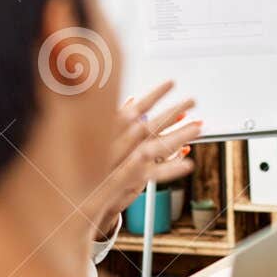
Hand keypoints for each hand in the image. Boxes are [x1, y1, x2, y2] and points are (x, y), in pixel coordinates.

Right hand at [84, 81, 203, 239]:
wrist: (77, 194)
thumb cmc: (91, 166)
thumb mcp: (99, 137)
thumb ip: (118, 120)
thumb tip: (134, 104)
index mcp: (115, 129)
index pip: (139, 107)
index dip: (156, 94)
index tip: (171, 83)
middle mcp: (123, 142)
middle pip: (154, 123)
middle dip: (175, 111)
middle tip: (193, 101)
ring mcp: (129, 159)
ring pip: (160, 144)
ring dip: (180, 135)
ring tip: (199, 126)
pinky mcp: (133, 179)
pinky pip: (157, 172)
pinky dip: (172, 167)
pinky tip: (188, 162)